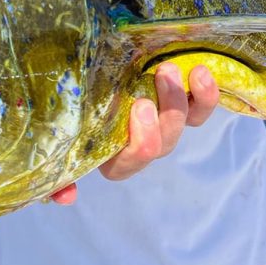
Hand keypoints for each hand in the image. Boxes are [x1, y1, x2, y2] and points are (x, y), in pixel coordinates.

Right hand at [49, 62, 218, 204]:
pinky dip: (205, 95)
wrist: (95, 67)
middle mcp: (140, 145)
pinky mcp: (182, 106)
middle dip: (165, 111)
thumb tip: (65, 197)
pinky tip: (200, 71)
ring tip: (171, 69)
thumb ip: (60, 165)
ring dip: (181, 100)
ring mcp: (163, 125)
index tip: (140, 106)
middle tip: (161, 74)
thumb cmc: (76, 98)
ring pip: (181, 125)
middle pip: (161, 143)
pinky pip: (200, 109)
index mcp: (109, 155)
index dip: (140, 141)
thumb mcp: (62, 127)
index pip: (126, 163)